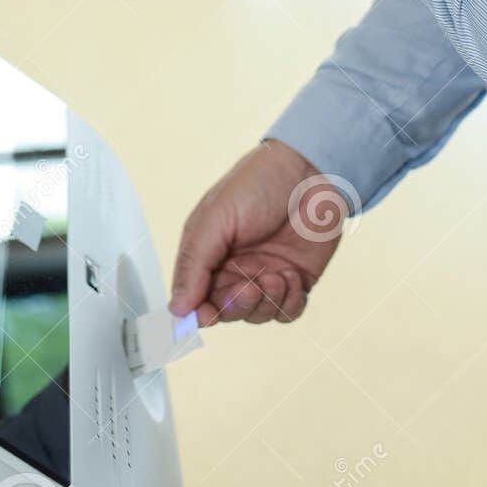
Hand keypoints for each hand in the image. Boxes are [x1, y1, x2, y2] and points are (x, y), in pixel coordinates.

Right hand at [170, 139, 348, 326]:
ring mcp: (266, 275)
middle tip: (250, 286)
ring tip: (277, 275)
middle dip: (237, 305)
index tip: (207, 315)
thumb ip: (195, 263)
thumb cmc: (258, 183)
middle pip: (227, 311)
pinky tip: (291, 276)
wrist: (309, 171)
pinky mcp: (296, 280)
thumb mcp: (216, 216)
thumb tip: (177, 308)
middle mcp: (235, 268)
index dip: (199, 312)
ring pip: (257, 315)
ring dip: (266, 302)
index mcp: (209, 253)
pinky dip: (289, 303)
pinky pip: (288, 312)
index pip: (196, 297)